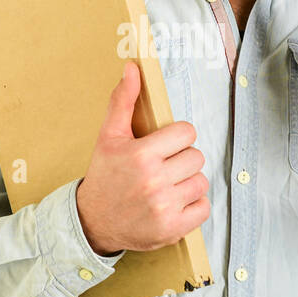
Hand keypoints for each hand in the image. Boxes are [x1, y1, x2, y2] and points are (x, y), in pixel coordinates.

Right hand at [75, 61, 210, 254]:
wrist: (93, 222)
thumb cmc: (104, 176)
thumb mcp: (109, 137)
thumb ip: (122, 100)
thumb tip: (132, 68)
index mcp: (141, 155)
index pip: (187, 133)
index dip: (177, 138)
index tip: (164, 146)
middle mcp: (154, 181)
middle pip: (196, 157)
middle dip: (182, 160)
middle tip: (163, 167)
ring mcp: (164, 207)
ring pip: (201, 181)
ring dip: (188, 183)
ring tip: (168, 186)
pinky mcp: (173, 228)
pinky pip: (203, 208)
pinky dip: (193, 207)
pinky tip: (174, 203)